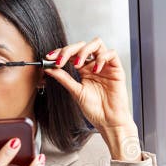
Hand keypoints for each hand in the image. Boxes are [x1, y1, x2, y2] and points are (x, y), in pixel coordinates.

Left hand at [44, 38, 140, 160]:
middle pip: (82, 45)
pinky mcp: (116, 69)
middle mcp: (93, 65)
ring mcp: (105, 66)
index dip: (60, 52)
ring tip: (78, 64)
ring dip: (84, 51)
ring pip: (96, 43)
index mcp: (83, 69)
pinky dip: (101, 58)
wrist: (108, 121)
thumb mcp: (75, 92)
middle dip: (69, 50)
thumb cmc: (94, 109)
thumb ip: (63, 78)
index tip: (49, 58)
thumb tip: (48, 68)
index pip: (71, 54)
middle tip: (60, 60)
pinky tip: (95, 70)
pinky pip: (111, 54)